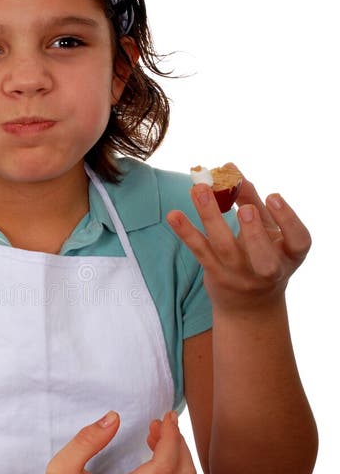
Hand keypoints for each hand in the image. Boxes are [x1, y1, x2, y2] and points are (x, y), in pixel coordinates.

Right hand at [34, 410, 198, 473]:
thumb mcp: (61, 466)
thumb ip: (87, 440)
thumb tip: (114, 417)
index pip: (164, 467)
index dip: (172, 437)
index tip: (166, 416)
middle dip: (179, 443)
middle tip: (161, 423)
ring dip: (180, 457)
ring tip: (157, 436)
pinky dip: (177, 472)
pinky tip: (157, 455)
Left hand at [167, 165, 311, 312]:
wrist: (248, 307)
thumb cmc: (262, 256)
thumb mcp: (266, 231)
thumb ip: (251, 199)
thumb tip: (229, 167)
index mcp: (290, 257)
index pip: (299, 240)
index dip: (288, 218)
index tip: (273, 195)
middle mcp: (268, 271)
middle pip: (264, 259)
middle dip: (254, 234)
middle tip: (244, 210)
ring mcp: (240, 276)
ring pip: (224, 248)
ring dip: (211, 217)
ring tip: (199, 189)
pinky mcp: (216, 275)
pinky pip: (200, 252)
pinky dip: (187, 233)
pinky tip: (174, 215)